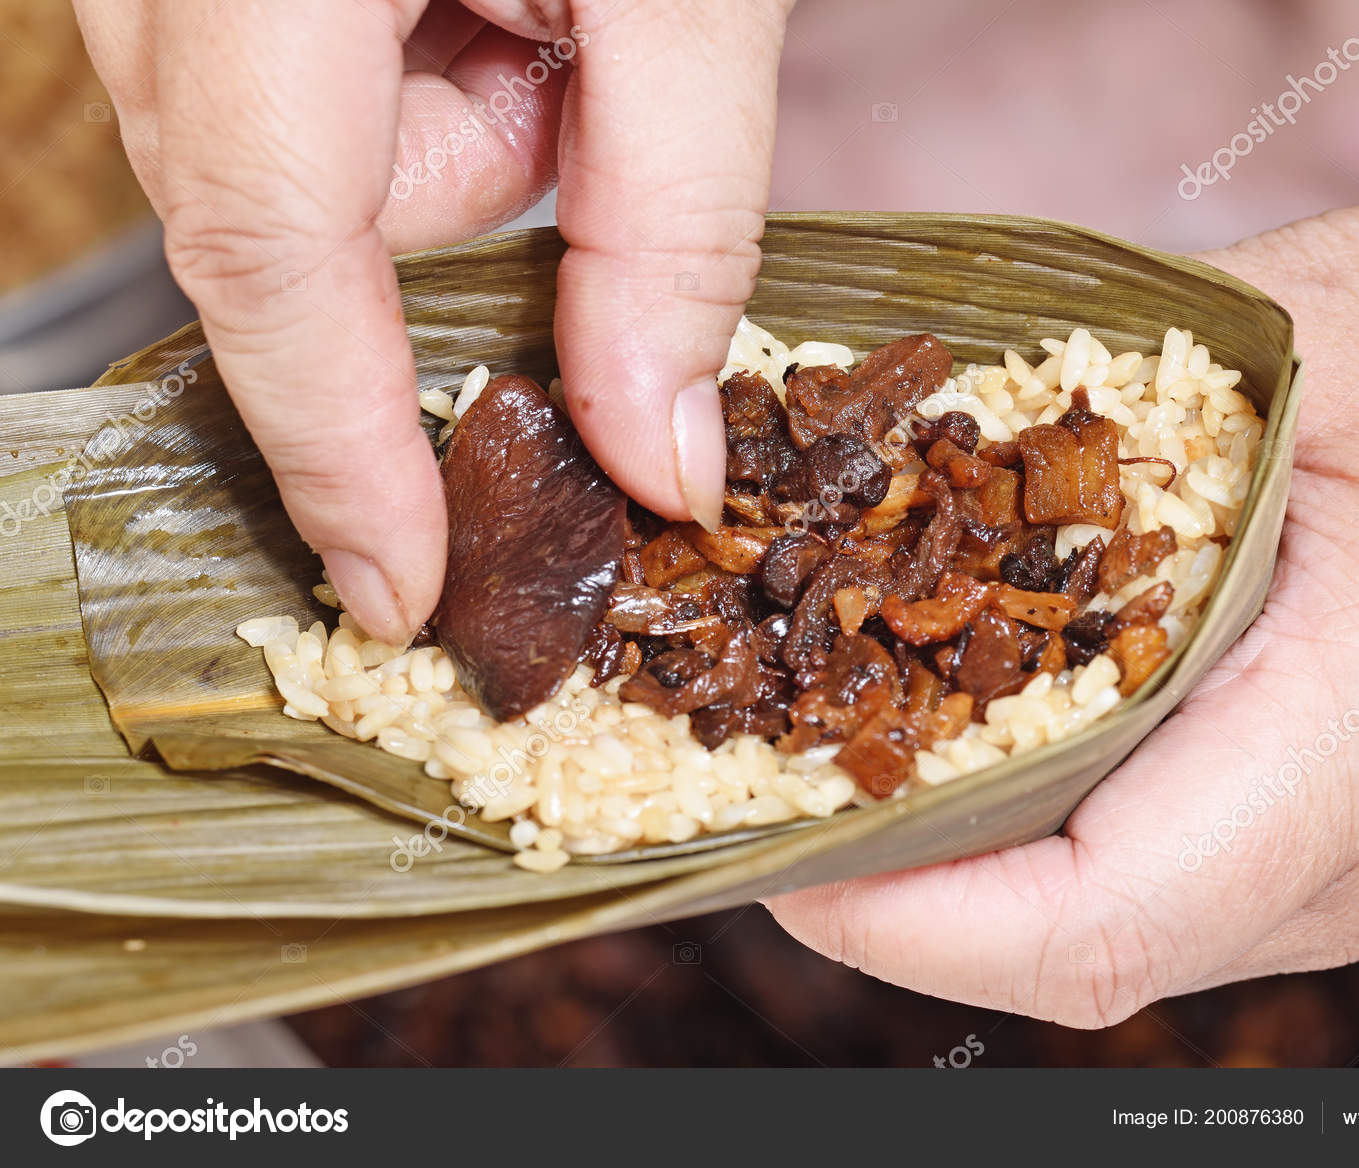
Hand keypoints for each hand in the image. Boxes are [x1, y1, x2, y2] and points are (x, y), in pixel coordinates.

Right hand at [74, 0, 789, 640]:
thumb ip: (676, 223)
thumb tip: (652, 453)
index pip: (268, 255)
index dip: (333, 451)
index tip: (392, 591)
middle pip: (284, 206)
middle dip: (465, 188)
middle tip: (572, 59)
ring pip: (292, 143)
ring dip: (447, 111)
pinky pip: (285, 66)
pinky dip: (410, 55)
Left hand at [770, 174, 1358, 1027]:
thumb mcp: (1332, 334)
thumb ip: (1119, 427)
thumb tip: (936, 480)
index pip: (1095, 923)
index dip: (903, 915)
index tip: (778, 848)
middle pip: (1106, 940)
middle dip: (922, 882)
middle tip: (799, 769)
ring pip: (1158, 920)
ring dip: (1006, 852)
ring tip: (894, 738)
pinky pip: (1221, 870)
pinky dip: (1103, 816)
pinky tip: (1049, 719)